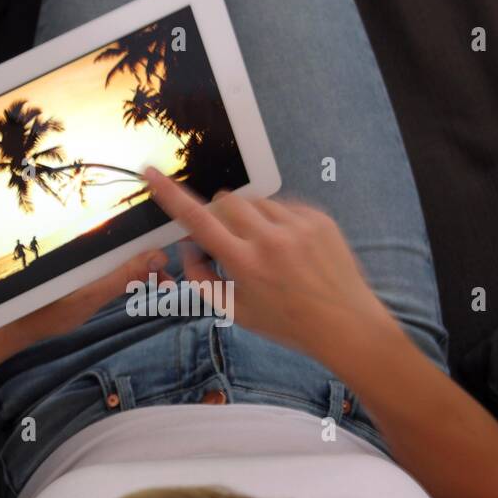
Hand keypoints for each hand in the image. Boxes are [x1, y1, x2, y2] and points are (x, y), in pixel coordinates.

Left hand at [3, 244, 171, 350]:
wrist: (20, 323)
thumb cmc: (51, 311)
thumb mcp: (92, 296)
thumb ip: (124, 275)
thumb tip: (157, 256)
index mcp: (92, 244)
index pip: (129, 231)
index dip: (153, 241)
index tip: (169, 261)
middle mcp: (89, 244)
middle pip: (128, 241)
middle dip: (152, 257)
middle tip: (166, 282)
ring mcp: (86, 255)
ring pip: (122, 252)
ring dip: (142, 266)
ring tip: (157, 284)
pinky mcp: (83, 265)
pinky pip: (112, 261)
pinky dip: (127, 271)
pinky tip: (136, 284)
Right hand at [143, 167, 393, 362]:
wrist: (345, 324)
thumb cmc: (287, 323)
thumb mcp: (235, 311)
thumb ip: (202, 278)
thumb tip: (187, 247)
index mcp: (245, 263)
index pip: (198, 219)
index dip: (171, 194)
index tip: (153, 173)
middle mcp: (270, 239)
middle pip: (226, 201)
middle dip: (218, 214)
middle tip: (227, 239)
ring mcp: (298, 225)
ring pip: (255, 202)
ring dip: (249, 219)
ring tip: (267, 251)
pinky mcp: (319, 219)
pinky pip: (284, 207)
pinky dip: (277, 222)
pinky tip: (290, 250)